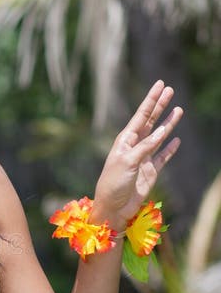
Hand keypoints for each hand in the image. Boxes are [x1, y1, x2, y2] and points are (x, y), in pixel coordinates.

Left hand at [92, 81, 181, 228]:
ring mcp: (143, 159)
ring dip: (168, 123)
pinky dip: (170, 148)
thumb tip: (163, 131)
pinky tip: (176, 138)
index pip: (141, 116)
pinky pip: (163, 156)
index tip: (160, 85)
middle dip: (160, 106)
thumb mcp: (127, 162)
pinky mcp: (150, 172)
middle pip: (150, 121)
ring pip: (159, 137)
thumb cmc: (113, 183)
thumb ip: (145, 146)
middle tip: (170, 90)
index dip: (151, 100)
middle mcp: (134, 146)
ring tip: (179, 110)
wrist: (113, 208)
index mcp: (125, 141)